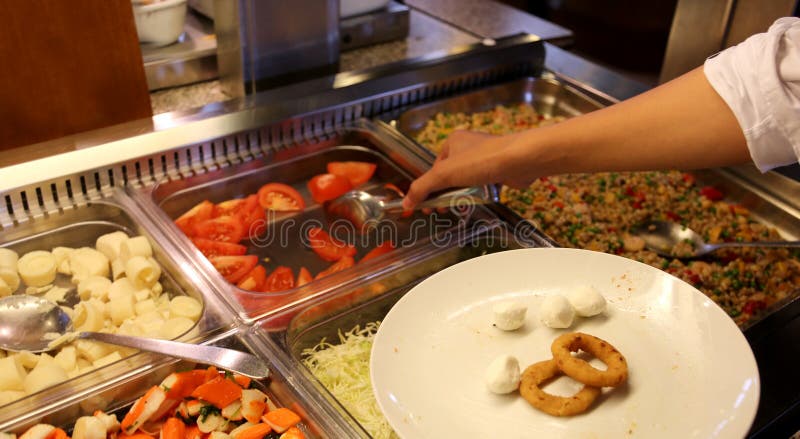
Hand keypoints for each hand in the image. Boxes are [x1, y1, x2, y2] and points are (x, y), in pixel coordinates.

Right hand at [403, 130, 533, 209]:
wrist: (518, 161)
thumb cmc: (480, 161)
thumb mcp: (444, 174)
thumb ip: (422, 188)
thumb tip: (406, 203)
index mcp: (453, 141)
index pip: (435, 168)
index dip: (430, 187)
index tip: (428, 206)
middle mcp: (469, 147)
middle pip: (450, 176)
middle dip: (446, 194)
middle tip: (443, 210)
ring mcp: (485, 158)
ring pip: (467, 182)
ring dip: (463, 195)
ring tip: (461, 206)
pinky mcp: (499, 170)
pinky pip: (483, 185)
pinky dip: (480, 194)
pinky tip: (479, 201)